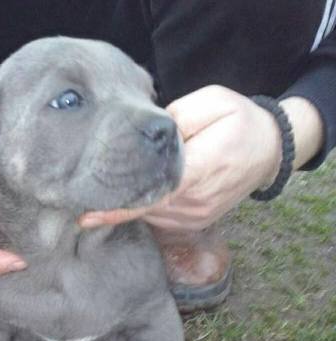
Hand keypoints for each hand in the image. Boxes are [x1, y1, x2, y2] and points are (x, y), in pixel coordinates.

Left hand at [78, 86, 322, 230]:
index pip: (153, 194)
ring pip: (152, 215)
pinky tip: (137, 193)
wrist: (270, 150)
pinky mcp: (197, 221)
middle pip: (147, 208)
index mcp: (201, 170)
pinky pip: (162, 219)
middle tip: (86, 195)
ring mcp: (197, 216)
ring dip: (131, 205)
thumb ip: (175, 120)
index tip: (86, 216)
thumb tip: (144, 139)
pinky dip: (146, 208)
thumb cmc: (240, 121)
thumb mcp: (211, 103)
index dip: (119, 207)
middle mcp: (197, 201)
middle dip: (116, 203)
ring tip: (112, 189)